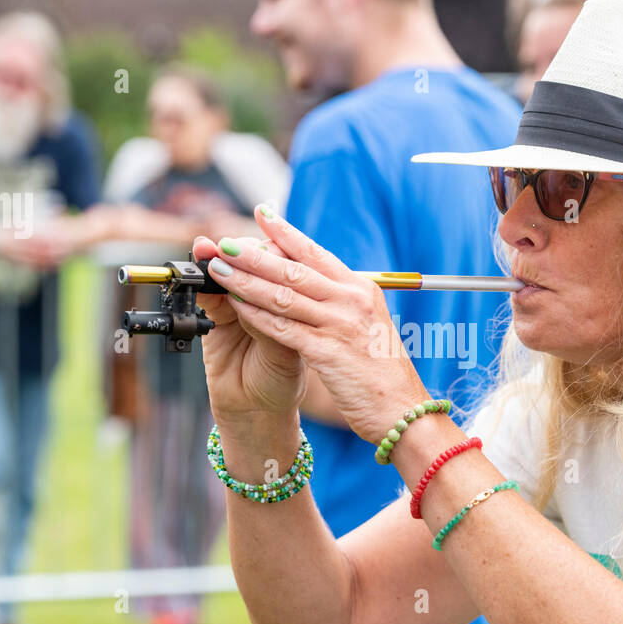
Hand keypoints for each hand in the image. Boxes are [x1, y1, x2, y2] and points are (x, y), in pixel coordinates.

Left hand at [198, 205, 428, 443]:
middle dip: (254, 254)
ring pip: (282, 295)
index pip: (315, 253)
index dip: (285, 232)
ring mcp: (339, 324)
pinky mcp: (327, 352)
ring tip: (219, 270)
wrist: (404, 409)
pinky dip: (256, 315)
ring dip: (246, 281)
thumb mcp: (368, 325)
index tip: (261, 214)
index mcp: (360, 289)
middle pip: (293, 268)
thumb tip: (312, 285)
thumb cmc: (383, 372)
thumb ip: (342, 304)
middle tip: (225, 243)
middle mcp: (351, 300)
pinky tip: (235, 306)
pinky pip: (282, 328)